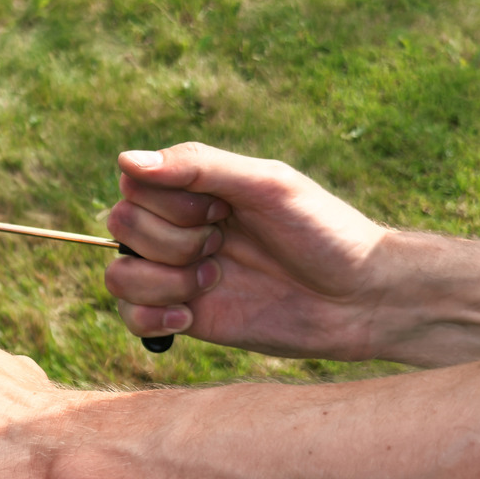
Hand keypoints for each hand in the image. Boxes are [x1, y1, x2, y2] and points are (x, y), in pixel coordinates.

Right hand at [104, 142, 391, 360]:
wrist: (361, 299)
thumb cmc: (324, 231)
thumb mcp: (267, 185)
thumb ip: (197, 167)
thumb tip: (124, 160)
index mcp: (196, 189)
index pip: (134, 185)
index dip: (169, 202)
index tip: (222, 209)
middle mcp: (179, 228)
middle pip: (123, 226)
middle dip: (174, 241)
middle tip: (226, 246)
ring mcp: (178, 274)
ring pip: (119, 274)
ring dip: (163, 280)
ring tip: (215, 282)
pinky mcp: (184, 317)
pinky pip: (129, 317)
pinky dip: (151, 318)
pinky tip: (191, 316)